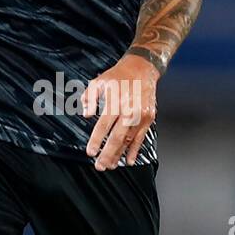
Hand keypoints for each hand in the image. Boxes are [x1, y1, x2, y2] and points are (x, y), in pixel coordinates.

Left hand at [81, 53, 158, 169]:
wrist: (143, 69)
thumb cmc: (118, 76)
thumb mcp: (98, 82)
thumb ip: (89, 98)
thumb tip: (86, 114)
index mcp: (115, 101)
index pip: (103, 126)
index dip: (96, 141)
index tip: (90, 152)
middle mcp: (129, 110)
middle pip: (117, 137)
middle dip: (107, 154)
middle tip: (99, 166)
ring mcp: (141, 116)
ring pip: (129, 140)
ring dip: (119, 155)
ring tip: (110, 166)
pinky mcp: (148, 118)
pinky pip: (141, 138)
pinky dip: (135, 150)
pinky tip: (128, 160)